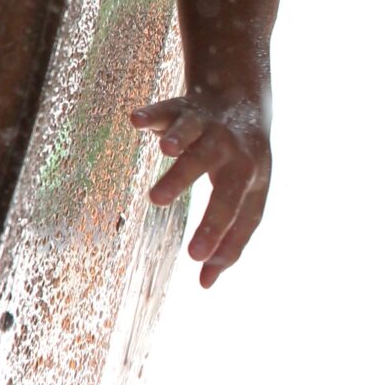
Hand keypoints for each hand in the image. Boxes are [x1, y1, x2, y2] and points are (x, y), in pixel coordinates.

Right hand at [130, 93, 270, 286]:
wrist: (243, 100)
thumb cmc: (243, 166)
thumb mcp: (248, 201)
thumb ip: (230, 241)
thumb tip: (206, 284)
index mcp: (247, 174)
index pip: (234, 206)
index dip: (218, 231)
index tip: (195, 259)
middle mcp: (228, 147)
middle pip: (209, 162)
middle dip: (186, 180)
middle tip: (157, 201)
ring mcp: (205, 124)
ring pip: (190, 130)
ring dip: (177, 138)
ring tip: (165, 150)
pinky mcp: (181, 107)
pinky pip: (165, 109)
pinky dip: (152, 115)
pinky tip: (135, 121)